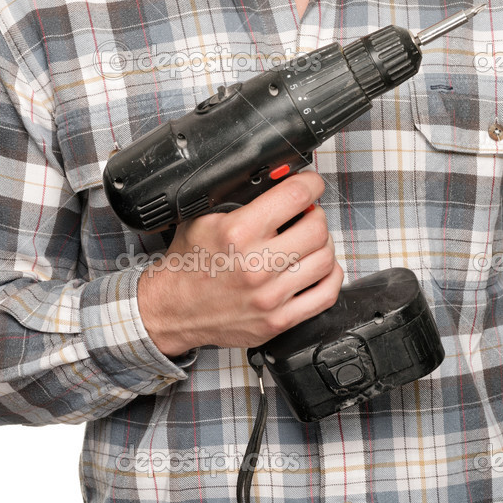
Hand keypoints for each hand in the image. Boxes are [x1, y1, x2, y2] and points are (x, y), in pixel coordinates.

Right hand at [136, 171, 343, 355]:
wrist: (172, 309)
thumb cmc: (188, 264)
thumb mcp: (204, 218)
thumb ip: (239, 199)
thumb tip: (274, 181)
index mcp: (238, 232)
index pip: (295, 196)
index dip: (310, 183)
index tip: (311, 184)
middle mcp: (256, 265)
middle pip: (317, 227)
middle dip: (316, 214)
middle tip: (307, 214)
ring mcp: (270, 297)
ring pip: (326, 259)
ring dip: (323, 244)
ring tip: (309, 241)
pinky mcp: (277, 321)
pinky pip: (325, 295)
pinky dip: (330, 276)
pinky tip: (319, 268)